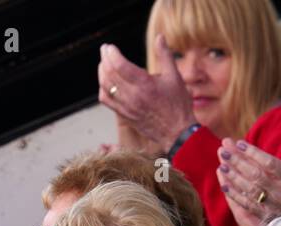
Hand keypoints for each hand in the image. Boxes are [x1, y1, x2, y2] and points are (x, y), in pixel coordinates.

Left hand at [98, 36, 195, 154]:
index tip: (110, 47)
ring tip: (103, 63)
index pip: (120, 66)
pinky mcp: (125, 115)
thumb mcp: (175, 77)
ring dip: (101, 73)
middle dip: (104, 59)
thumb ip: (165, 55)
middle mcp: (133, 96)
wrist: (177, 133)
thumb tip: (160, 37)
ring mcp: (127, 107)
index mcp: (145, 85)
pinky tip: (105, 82)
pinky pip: (106, 101)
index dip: (112, 54)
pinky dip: (102, 89)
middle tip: (104, 50)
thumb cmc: (178, 105)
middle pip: (110, 74)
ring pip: (105, 87)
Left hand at [218, 140, 280, 225]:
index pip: (268, 162)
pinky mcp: (265, 214)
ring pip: (248, 187)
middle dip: (237, 160)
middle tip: (223, 149)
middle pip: (254, 173)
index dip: (253, 153)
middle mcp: (278, 190)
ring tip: (221, 164)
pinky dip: (235, 194)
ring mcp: (270, 203)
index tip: (239, 143)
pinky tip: (224, 185)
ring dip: (233, 175)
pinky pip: (247, 203)